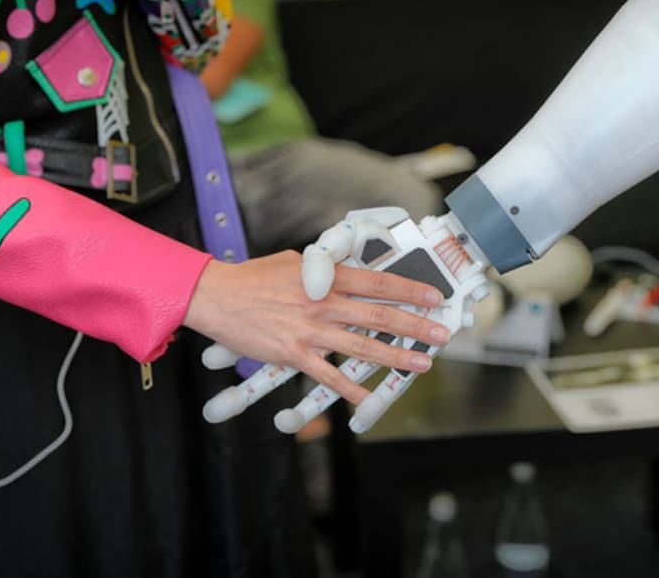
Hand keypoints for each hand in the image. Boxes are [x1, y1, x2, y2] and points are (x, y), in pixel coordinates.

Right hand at [183, 250, 448, 405]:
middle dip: (416, 326)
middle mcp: (324, 304)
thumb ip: (322, 269)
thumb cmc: (253, 277)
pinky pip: (328, 375)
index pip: (378, 283)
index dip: (410, 290)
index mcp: (326, 278)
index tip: (434, 298)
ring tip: (423, 364)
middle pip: (380, 316)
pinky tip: (369, 396)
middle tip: (442, 334)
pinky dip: (350, 388)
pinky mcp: (293, 354)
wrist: (216, 297)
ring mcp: (310, 331)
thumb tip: (344, 271)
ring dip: (397, 357)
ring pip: (362, 346)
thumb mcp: (293, 262)